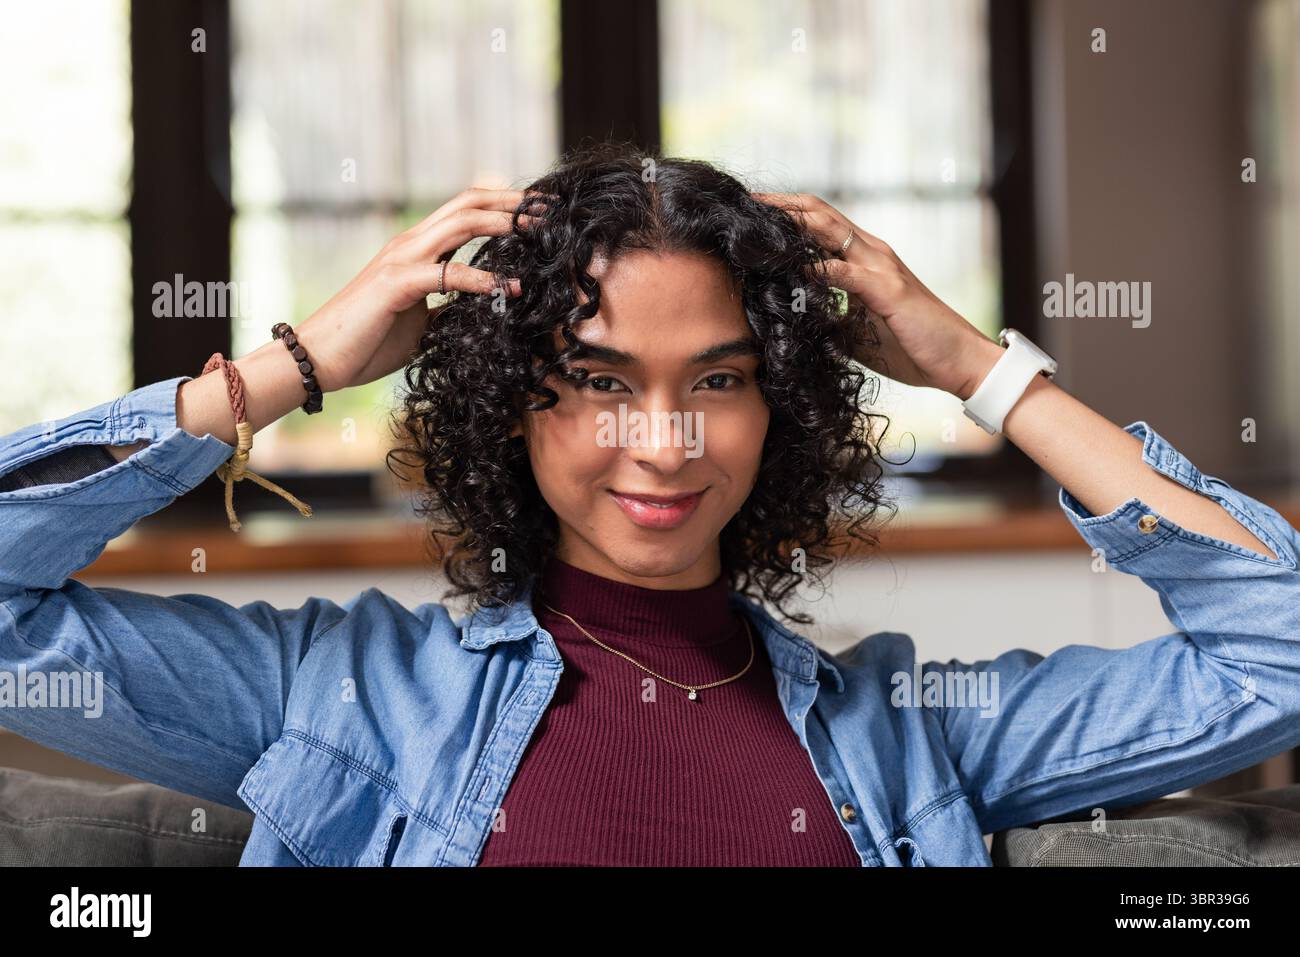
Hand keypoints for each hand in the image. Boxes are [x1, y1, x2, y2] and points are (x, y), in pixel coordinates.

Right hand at [294, 187, 540, 392]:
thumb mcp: (421, 323)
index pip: (464, 212)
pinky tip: (508, 288)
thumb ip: (448, 309)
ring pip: (460, 224)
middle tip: (549, 208)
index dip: (502, 206)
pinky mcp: (396, 284)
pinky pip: (447, 273)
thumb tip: (482, 311)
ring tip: (538, 230)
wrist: (318, 359)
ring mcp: (400, 260)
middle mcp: (409, 244)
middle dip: (512, 202)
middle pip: (467, 203)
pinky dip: (482, 279)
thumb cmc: (367, 343)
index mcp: (416, 250)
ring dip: (503, 223)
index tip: (538, 213)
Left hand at [753, 192, 1001, 399]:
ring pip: (831, 231)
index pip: (820, 224)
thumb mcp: (859, 331)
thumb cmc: (912, 347)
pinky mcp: (888, 290)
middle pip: (820, 214)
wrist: (959, 361)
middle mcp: (872, 254)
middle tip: (745, 202)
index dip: (787, 215)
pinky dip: (818, 267)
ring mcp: (882, 268)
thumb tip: (796, 319)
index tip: (752, 214)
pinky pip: (846, 272)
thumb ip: (831, 316)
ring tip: (758, 220)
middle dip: (781, 206)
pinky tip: (791, 266)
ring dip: (793, 224)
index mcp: (865, 260)